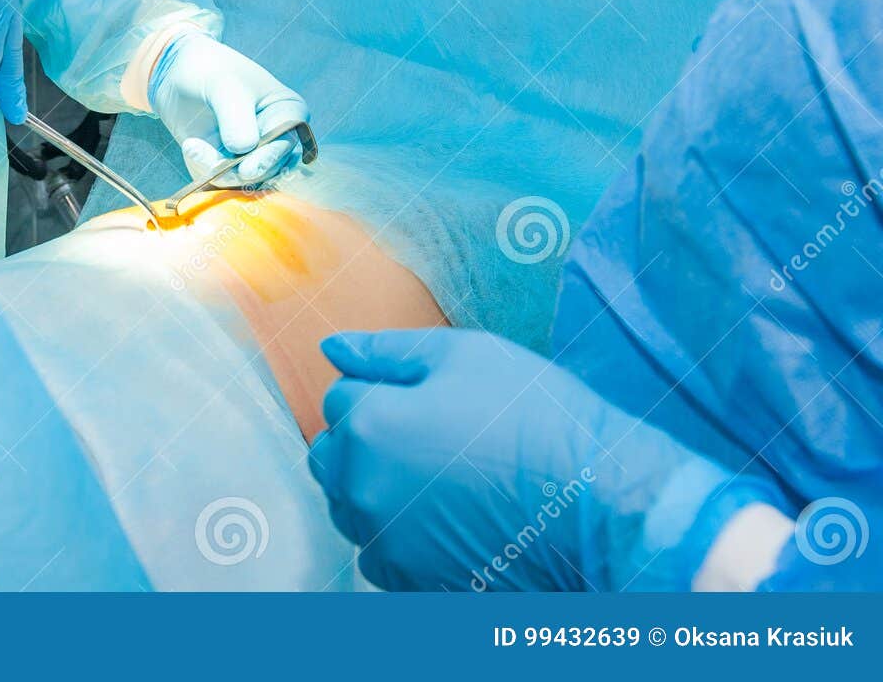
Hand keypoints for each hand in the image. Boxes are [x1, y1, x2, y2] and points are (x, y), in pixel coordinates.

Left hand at [147, 33, 307, 185]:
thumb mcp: (224, 85)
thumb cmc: (208, 71)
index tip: (246, 168)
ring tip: (192, 146)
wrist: (176, 74)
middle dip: (240, 169)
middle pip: (269, 168)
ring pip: (243, 180)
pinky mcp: (229, 167)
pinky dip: (205, 170)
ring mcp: (253, 155)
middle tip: (215, 164)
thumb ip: (236, 116)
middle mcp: (277, 138)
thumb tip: (243, 150)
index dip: (268, 157)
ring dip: (217, 169)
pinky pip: (221, 182)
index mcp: (288, 113)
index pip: (287, 142)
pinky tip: (190, 147)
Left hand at [308, 329, 772, 591]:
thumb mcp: (464, 356)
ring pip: (351, 507)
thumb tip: (334, 348)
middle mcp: (361, 489)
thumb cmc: (537, 420)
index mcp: (367, 426)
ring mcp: (385, 542)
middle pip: (331, 456)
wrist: (600, 505)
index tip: (426, 399)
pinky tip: (447, 520)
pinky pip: (380, 553)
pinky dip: (399, 536)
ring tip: (440, 478)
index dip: (380, 390)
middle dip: (362, 439)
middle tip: (427, 436)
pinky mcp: (411, 583)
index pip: (339, 398)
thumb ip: (386, 352)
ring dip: (375, 489)